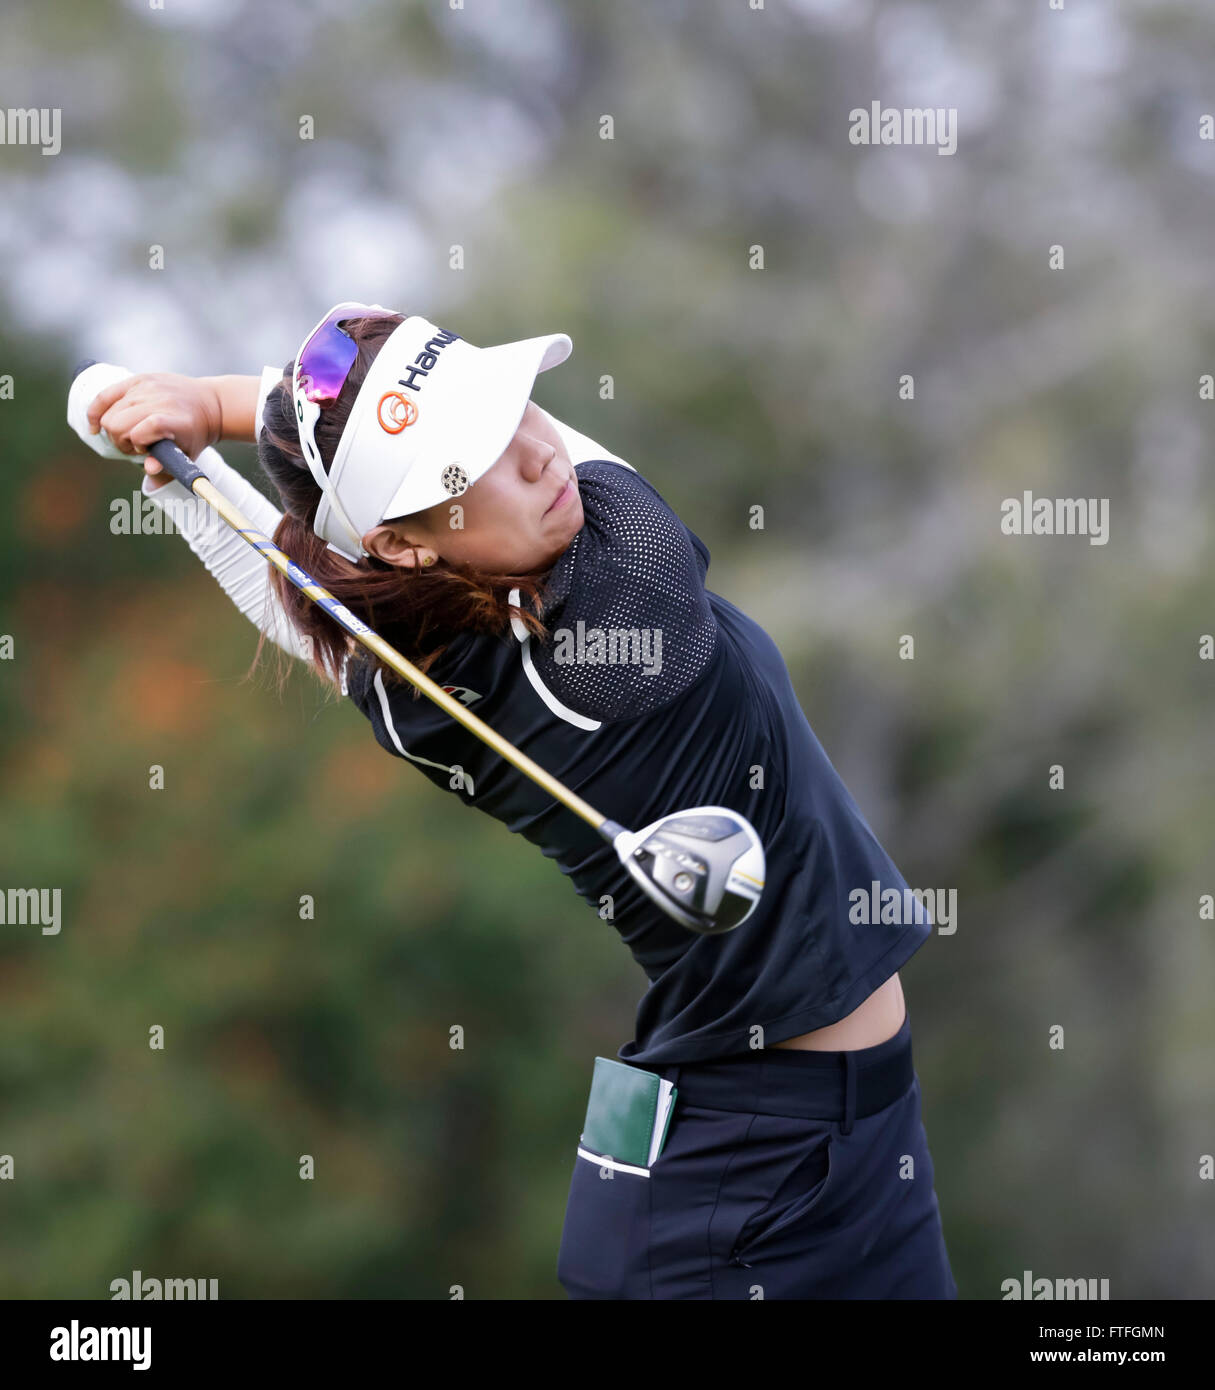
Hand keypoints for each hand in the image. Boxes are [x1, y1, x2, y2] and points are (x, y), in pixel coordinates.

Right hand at [86, 372, 222, 487]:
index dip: (137, 444)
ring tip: (129, 434)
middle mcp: (160, 400)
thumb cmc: (196, 433)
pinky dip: (96, 412)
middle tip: (134, 446)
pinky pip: (105, 395)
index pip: (141, 431)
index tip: (146, 451)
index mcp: (175, 420)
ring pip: (109, 413)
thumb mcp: (188, 454)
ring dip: (114, 430)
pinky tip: (95, 426)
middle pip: (117, 424)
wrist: (210, 404)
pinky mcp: (138, 380)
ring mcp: (147, 387)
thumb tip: (149, 471)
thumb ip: (168, 467)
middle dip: (120, 441)